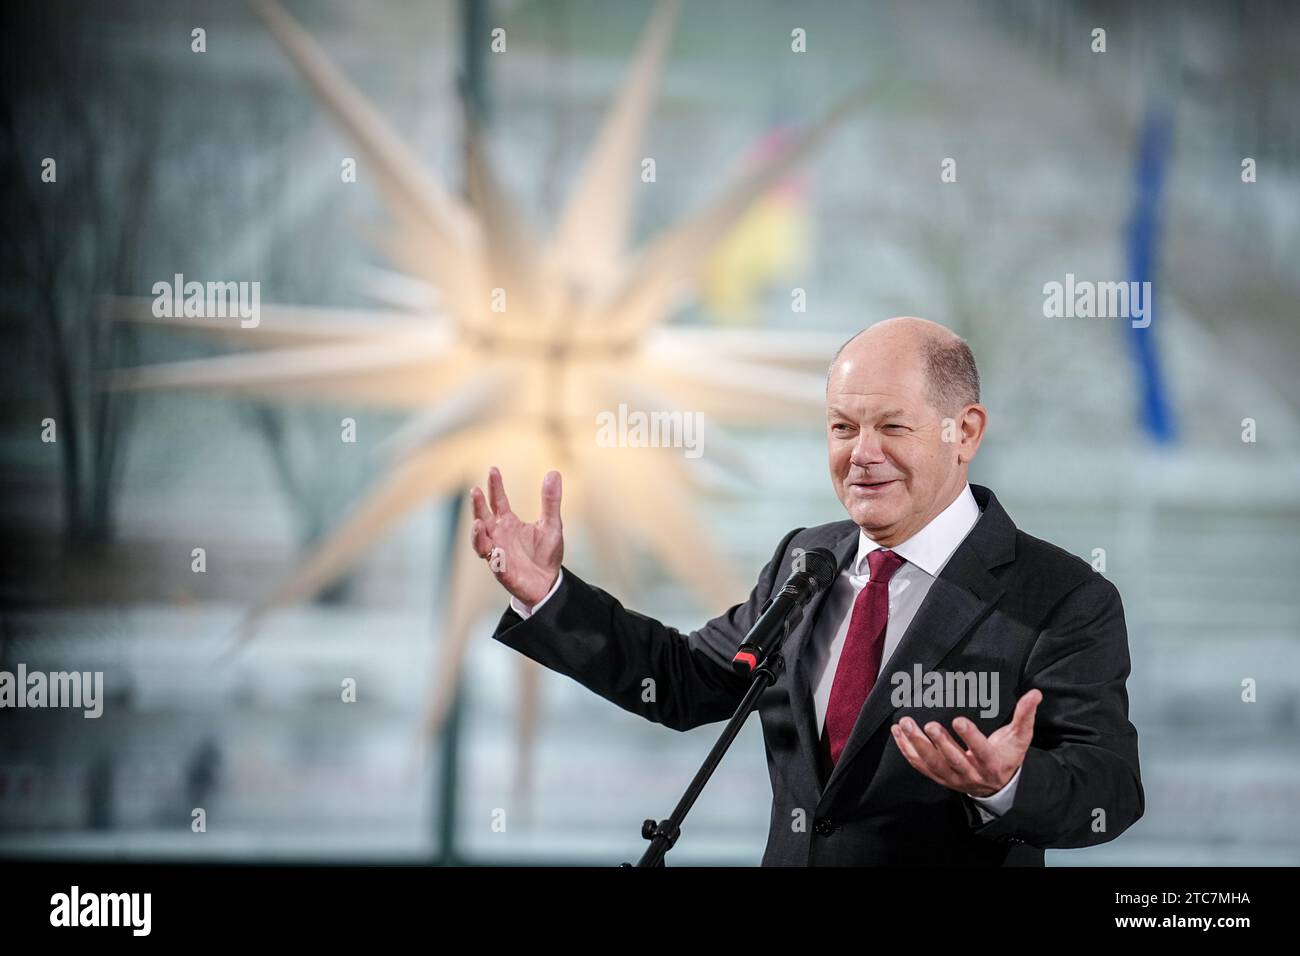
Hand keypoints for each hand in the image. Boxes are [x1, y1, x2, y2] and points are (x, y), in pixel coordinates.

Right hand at [470, 466, 563, 606]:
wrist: (549, 582)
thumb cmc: (546, 553)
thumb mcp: (552, 524)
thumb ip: (551, 501)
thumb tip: (554, 472)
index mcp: (508, 523)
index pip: (497, 501)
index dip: (494, 486)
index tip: (493, 469)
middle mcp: (498, 536)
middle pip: (483, 518)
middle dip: (478, 506)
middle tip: (475, 491)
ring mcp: (498, 553)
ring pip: (480, 543)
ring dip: (477, 534)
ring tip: (478, 523)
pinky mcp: (503, 571)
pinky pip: (495, 564)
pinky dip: (493, 557)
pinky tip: (496, 551)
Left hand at [889, 689, 1041, 797]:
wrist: (997, 784)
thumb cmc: (1007, 755)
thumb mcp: (1019, 737)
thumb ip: (1025, 715)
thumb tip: (1035, 694)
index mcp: (991, 763)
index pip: (981, 751)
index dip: (970, 737)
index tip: (959, 720)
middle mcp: (971, 773)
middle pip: (953, 760)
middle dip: (940, 743)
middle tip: (929, 724)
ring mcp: (952, 778)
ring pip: (932, 764)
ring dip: (917, 744)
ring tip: (906, 724)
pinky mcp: (938, 777)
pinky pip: (919, 765)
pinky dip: (906, 750)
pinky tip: (898, 732)